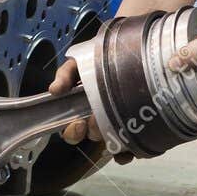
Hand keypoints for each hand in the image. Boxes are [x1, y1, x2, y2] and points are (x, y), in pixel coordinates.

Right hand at [51, 0, 196, 144]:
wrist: (137, 44)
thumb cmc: (106, 56)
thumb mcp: (82, 60)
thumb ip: (66, 73)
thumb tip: (53, 90)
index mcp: (84, 109)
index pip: (73, 130)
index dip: (72, 132)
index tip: (77, 123)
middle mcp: (102, 119)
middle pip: (94, 136)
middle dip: (94, 131)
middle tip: (98, 118)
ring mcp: (123, 124)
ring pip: (115, 143)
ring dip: (114, 143)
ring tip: (118, 132)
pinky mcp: (143, 126)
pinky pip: (138, 146)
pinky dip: (134, 151)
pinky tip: (135, 147)